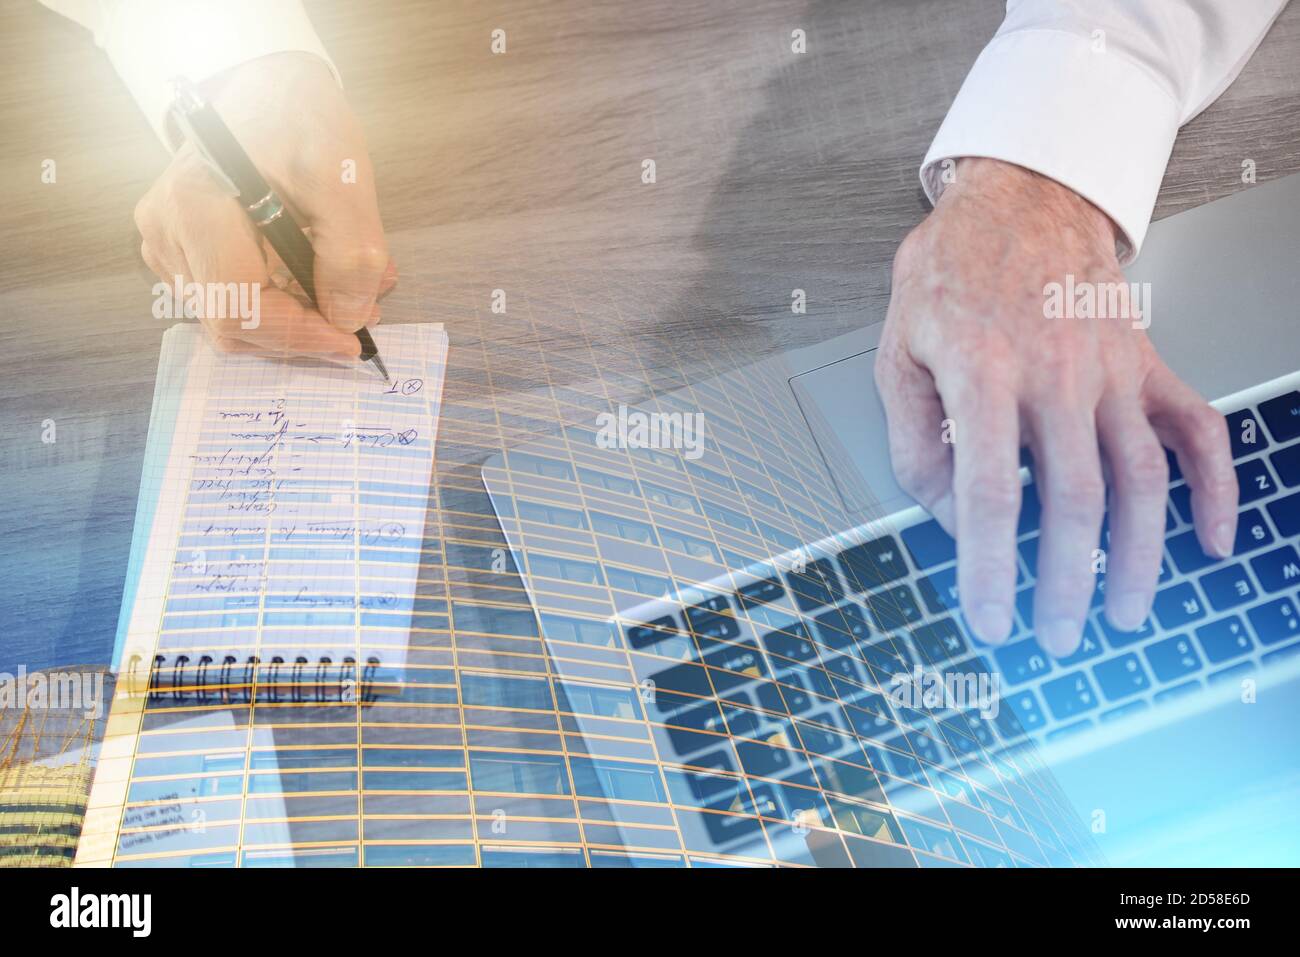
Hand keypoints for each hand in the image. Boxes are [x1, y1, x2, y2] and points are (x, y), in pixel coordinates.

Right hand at [135, 52, 395, 356]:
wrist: (268, 88)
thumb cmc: (301, 120)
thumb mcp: (342, 177)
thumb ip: (350, 253)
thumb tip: (346, 318)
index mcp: (195, 208)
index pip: (240, 310)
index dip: (299, 336)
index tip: (352, 339)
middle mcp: (165, 230)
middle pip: (233, 323)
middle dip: (301, 330)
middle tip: (361, 312)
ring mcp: (166, 242)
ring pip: (233, 317)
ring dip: (294, 318)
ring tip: (347, 286)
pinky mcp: (179, 249)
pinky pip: (230, 299)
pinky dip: (279, 302)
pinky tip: (316, 275)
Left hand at [877, 158, 1237, 655]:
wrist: (1024, 196)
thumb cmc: (953, 271)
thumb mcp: (897, 349)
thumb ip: (914, 438)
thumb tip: (944, 514)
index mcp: (985, 375)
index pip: (992, 495)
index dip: (992, 568)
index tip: (991, 621)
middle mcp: (1058, 377)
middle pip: (1075, 501)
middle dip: (1067, 582)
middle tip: (1058, 637)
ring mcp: (1113, 371)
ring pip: (1141, 479)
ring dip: (1138, 557)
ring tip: (1125, 613)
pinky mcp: (1148, 363)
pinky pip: (1196, 429)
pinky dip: (1214, 488)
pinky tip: (1211, 538)